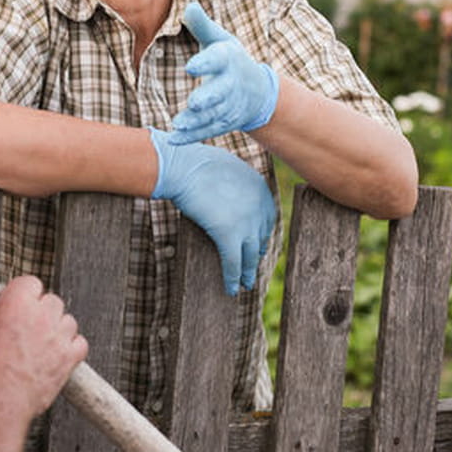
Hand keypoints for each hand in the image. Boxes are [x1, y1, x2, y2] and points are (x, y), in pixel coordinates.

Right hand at [0, 275, 86, 418]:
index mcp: (16, 304)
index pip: (30, 282)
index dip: (24, 294)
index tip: (19, 302)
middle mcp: (42, 316)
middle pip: (52, 300)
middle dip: (42, 311)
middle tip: (29, 326)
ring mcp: (58, 337)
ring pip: (68, 320)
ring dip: (58, 329)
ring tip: (42, 343)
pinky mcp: (69, 359)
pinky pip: (80, 343)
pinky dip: (72, 348)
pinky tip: (58, 355)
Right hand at [149, 128, 275, 295]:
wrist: (184, 167)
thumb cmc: (196, 162)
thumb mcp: (226, 168)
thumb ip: (236, 184)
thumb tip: (230, 196)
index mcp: (261, 189)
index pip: (267, 218)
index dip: (261, 234)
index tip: (258, 245)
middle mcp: (260, 207)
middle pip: (261, 237)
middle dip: (256, 253)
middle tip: (252, 266)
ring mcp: (246, 222)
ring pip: (250, 255)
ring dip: (247, 272)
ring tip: (245, 284)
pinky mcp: (229, 235)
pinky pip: (233, 262)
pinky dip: (232, 277)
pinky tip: (230, 289)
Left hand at [170, 2, 278, 143]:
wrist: (258, 92)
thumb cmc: (231, 60)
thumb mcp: (221, 40)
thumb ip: (203, 26)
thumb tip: (189, 6)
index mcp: (227, 59)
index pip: (217, 60)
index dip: (204, 63)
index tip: (189, 66)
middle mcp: (230, 85)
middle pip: (219, 93)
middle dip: (207, 98)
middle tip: (193, 103)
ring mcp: (228, 106)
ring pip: (213, 115)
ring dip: (196, 121)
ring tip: (178, 124)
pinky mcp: (223, 123)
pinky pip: (207, 131)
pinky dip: (192, 136)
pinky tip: (174, 138)